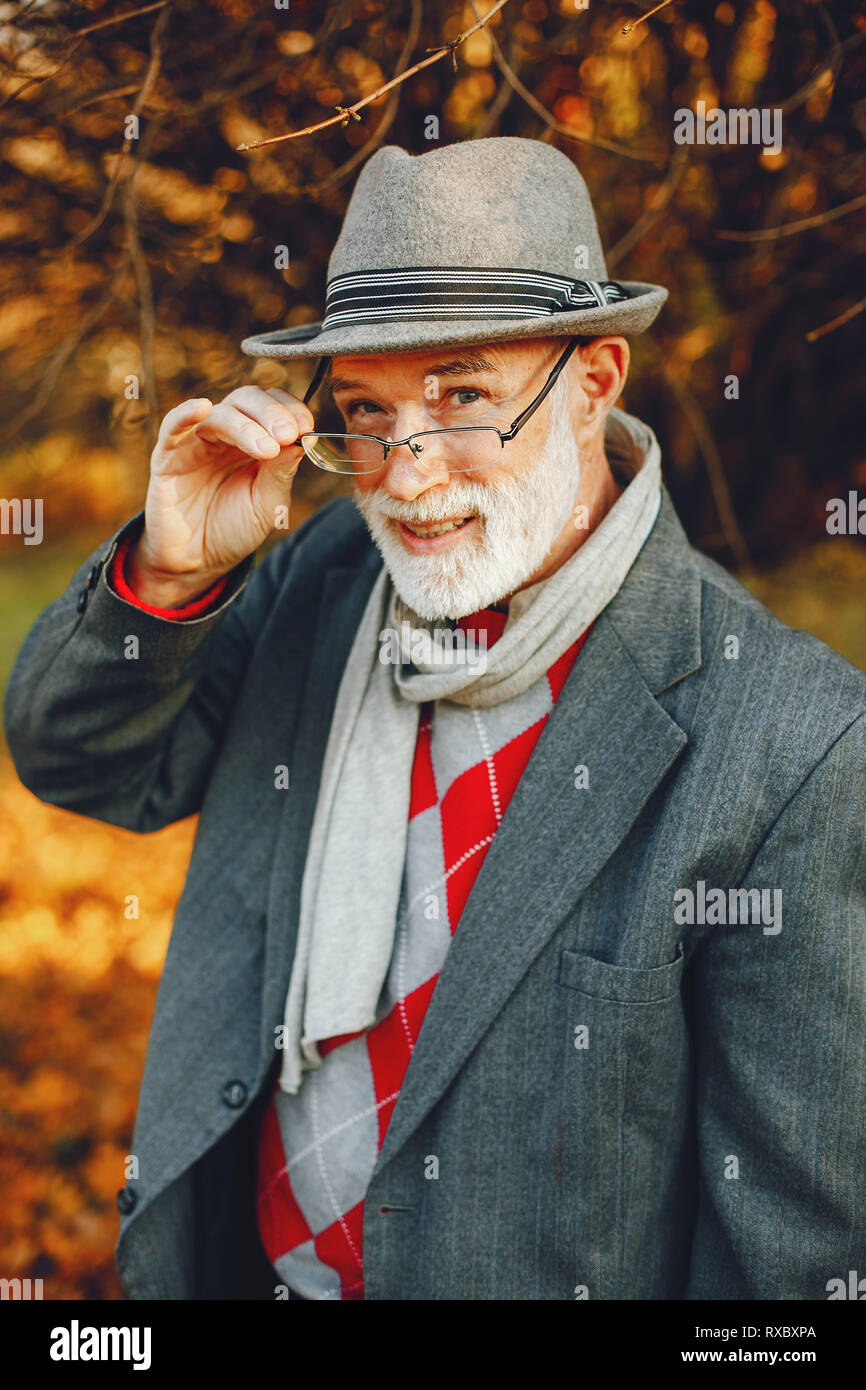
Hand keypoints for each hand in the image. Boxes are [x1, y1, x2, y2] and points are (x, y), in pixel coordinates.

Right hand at [127, 385, 313, 604]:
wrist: (198, 561)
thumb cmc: (234, 530)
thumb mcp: (267, 504)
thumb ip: (281, 472)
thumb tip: (301, 439)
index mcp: (255, 440)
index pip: (272, 407)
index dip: (289, 409)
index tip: (306, 426)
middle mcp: (226, 435)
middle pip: (246, 400)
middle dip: (271, 413)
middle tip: (288, 433)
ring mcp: (196, 442)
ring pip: (220, 414)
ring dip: (245, 425)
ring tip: (267, 448)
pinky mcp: (168, 455)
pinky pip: (173, 426)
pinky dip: (186, 413)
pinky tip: (202, 408)